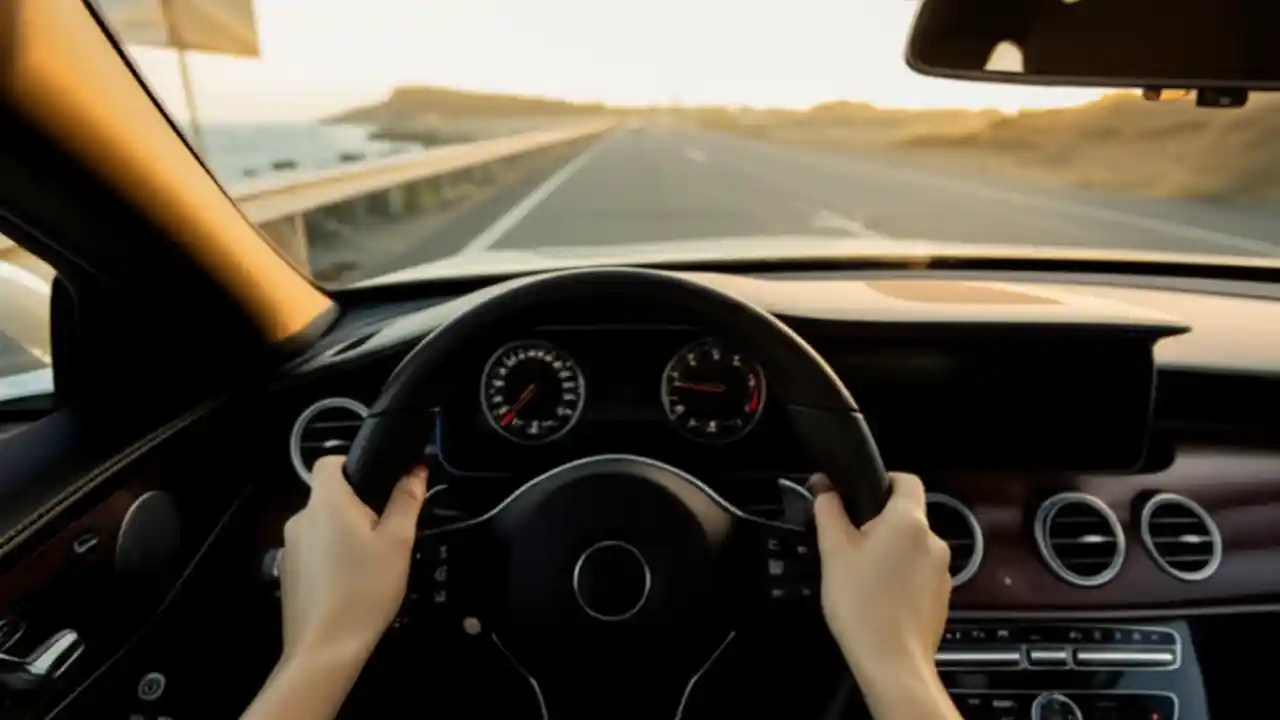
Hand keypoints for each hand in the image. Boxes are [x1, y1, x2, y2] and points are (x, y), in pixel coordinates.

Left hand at [280, 456, 427, 663]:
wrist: (325, 649)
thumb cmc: (365, 588)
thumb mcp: (397, 543)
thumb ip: (406, 501)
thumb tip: (415, 469)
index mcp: (326, 502)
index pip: (329, 462)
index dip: (353, 464)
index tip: (378, 487)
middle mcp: (301, 518)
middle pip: (329, 497)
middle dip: (356, 508)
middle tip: (386, 535)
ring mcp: (289, 547)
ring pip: (322, 526)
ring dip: (344, 535)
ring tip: (370, 564)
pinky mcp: (287, 572)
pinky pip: (314, 551)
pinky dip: (331, 558)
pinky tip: (349, 584)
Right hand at [811, 472, 958, 719]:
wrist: (891, 662)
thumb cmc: (860, 602)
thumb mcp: (834, 552)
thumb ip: (829, 511)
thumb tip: (824, 487)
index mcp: (909, 522)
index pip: (907, 480)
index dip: (885, 480)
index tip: (862, 495)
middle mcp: (934, 541)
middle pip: (908, 517)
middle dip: (881, 525)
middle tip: (850, 546)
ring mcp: (943, 571)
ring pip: (913, 548)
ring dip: (892, 553)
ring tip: (863, 577)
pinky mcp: (943, 597)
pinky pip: (920, 574)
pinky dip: (902, 577)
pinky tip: (880, 598)